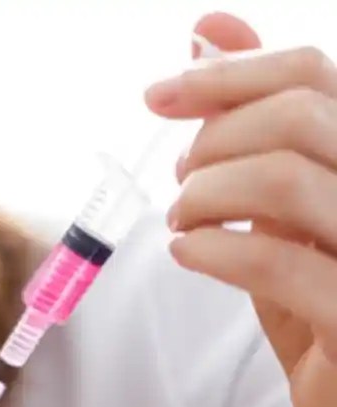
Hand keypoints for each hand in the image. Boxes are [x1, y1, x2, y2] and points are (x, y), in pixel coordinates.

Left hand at [152, 13, 336, 406]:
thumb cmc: (320, 302)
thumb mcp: (284, 209)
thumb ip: (257, 127)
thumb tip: (207, 31)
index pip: (311, 74)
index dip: (225, 73)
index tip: (157, 95)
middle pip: (295, 114)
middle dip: (210, 140)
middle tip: (180, 182)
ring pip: (284, 176)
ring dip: (204, 195)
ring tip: (184, 221)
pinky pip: (276, 259)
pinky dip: (211, 249)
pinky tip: (190, 254)